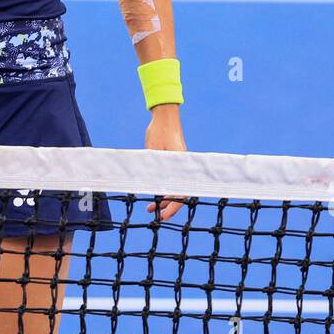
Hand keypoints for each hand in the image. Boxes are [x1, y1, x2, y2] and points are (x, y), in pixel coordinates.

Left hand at [144, 104, 187, 220]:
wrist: (164, 116)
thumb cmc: (160, 130)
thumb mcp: (153, 150)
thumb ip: (154, 168)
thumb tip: (151, 188)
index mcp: (181, 165)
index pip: (181, 191)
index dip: (173, 205)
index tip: (164, 215)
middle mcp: (182, 167)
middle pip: (179, 193)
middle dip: (169, 207)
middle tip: (157, 217)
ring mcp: (179, 166)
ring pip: (174, 188)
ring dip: (164, 200)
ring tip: (150, 209)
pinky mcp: (173, 164)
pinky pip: (170, 181)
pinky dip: (162, 189)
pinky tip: (153, 195)